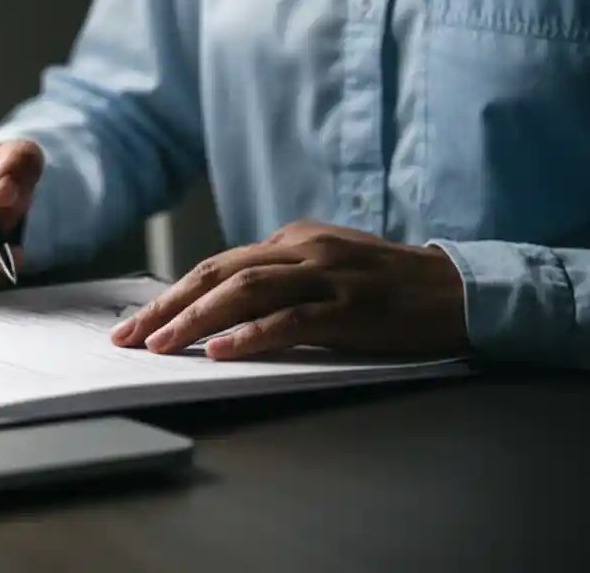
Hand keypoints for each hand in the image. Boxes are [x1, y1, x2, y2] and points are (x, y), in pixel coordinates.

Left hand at [111, 220, 468, 359]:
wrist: (460, 291)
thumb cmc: (388, 287)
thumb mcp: (326, 268)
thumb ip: (279, 277)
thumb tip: (220, 304)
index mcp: (292, 238)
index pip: (216, 265)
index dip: (171, 294)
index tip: (135, 322)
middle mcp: (303, 249)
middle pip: (217, 273)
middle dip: (166, 306)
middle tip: (128, 336)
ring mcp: (328, 276)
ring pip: (245, 291)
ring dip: (195, 319)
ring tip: (160, 344)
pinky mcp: (351, 308)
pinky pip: (291, 319)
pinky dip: (250, 335)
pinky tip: (220, 350)